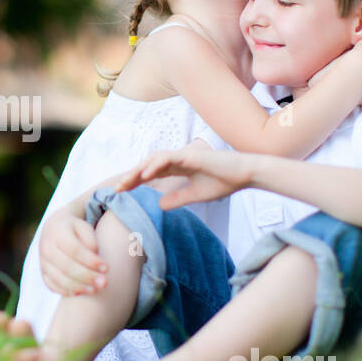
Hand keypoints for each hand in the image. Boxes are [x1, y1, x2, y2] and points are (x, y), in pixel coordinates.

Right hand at [38, 209, 106, 296]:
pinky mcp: (43, 273)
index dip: (91, 261)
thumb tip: (94, 256)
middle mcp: (46, 248)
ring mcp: (43, 262)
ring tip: (95, 290)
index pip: (74, 250)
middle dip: (87, 276)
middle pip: (67, 266)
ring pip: (59, 279)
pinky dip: (66, 291)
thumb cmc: (74, 229)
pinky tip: (81, 293)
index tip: (106, 267)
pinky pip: (52, 285)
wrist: (54, 228)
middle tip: (104, 282)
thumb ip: (90, 240)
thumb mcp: (84, 227)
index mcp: (57, 232)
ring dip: (78, 287)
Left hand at [115, 143, 253, 206]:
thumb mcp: (195, 195)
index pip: (150, 173)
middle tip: (116, 189)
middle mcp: (177, 159)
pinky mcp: (190, 155)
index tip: (121, 192)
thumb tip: (159, 205)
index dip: (135, 181)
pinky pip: (168, 158)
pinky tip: (145, 175)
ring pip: (153, 159)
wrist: (244, 175)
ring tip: (126, 182)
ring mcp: (183, 155)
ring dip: (138, 170)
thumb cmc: (223, 182)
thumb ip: (177, 198)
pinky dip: (155, 165)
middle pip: (147, 165)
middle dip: (131, 176)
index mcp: (177, 168)